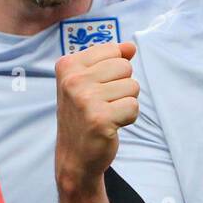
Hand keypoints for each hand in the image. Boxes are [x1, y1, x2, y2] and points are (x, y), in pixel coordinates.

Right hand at [55, 42, 139, 194]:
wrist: (75, 157)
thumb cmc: (85, 115)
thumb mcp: (91, 82)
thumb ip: (111, 60)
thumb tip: (130, 46)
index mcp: (68, 65)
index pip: (114, 50)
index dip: (114, 70)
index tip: (97, 88)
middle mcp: (72, 80)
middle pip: (125, 67)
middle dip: (122, 86)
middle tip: (103, 104)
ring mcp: (84, 99)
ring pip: (133, 86)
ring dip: (125, 103)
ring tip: (106, 114)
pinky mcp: (99, 118)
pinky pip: (134, 106)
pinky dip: (128, 118)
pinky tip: (111, 125)